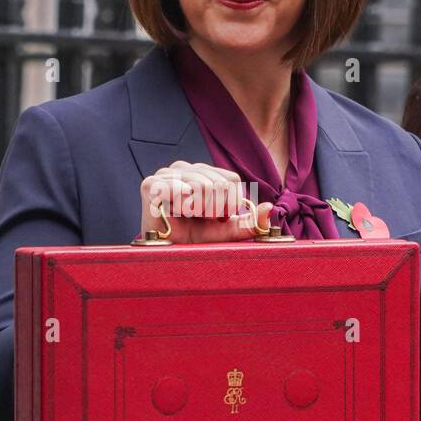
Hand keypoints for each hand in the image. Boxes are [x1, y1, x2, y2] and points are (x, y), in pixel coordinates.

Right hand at [139, 161, 272, 242]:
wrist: (166, 252)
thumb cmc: (194, 239)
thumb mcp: (226, 232)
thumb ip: (249, 222)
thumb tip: (269, 208)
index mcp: (204, 173)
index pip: (231, 179)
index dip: (230, 203)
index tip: (218, 217)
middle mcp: (186, 168)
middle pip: (219, 183)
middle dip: (214, 209)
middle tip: (200, 218)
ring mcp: (167, 174)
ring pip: (202, 186)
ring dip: (199, 210)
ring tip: (188, 216)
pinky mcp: (151, 185)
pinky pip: (178, 188)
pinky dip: (183, 204)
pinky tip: (179, 210)